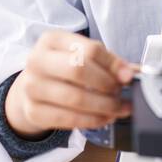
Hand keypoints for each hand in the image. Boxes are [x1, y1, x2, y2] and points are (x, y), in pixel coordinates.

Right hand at [6, 30, 136, 138]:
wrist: (32, 88)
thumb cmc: (62, 69)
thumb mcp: (80, 56)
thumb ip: (106, 61)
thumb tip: (129, 73)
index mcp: (51, 40)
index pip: (90, 49)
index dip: (113, 64)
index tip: (128, 76)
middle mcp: (37, 61)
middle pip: (78, 71)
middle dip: (106, 84)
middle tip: (120, 92)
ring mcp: (32, 87)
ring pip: (75, 98)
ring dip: (104, 106)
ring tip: (118, 108)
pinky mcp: (33, 111)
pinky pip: (69, 119)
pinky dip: (92, 120)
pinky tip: (104, 118)